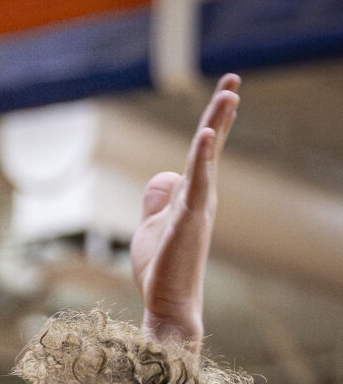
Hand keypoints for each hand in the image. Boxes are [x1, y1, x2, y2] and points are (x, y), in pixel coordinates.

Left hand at [130, 73, 238, 350]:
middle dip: (221, 111)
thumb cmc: (162, 269)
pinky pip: (197, 183)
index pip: (203, 150)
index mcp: (192, 195)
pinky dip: (202, 158)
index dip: (214, 121)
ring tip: (229, 95)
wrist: (168, 305)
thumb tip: (164, 175)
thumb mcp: (151, 225)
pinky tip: (206, 136)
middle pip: (211, 145)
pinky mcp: (189, 220)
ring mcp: (197, 207)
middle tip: (233, 78)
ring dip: (217, 124)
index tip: (228, 90)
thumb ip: (157, 199)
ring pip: (207, 158)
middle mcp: (201, 197)